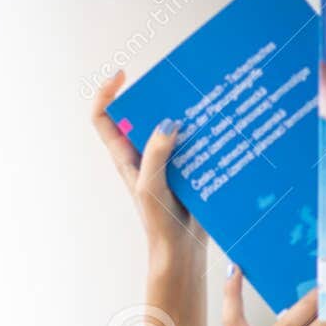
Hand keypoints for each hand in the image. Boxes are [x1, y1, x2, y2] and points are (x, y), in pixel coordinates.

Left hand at [91, 69, 203, 265]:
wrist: (182, 249)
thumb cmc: (159, 223)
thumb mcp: (151, 188)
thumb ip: (155, 156)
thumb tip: (167, 123)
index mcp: (125, 157)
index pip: (104, 119)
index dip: (106, 94)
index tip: (123, 75)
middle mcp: (144, 155)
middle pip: (143, 114)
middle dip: (157, 95)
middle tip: (179, 83)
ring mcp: (167, 161)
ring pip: (172, 126)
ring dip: (186, 112)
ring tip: (203, 99)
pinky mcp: (188, 168)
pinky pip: (194, 142)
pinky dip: (204, 131)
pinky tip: (220, 124)